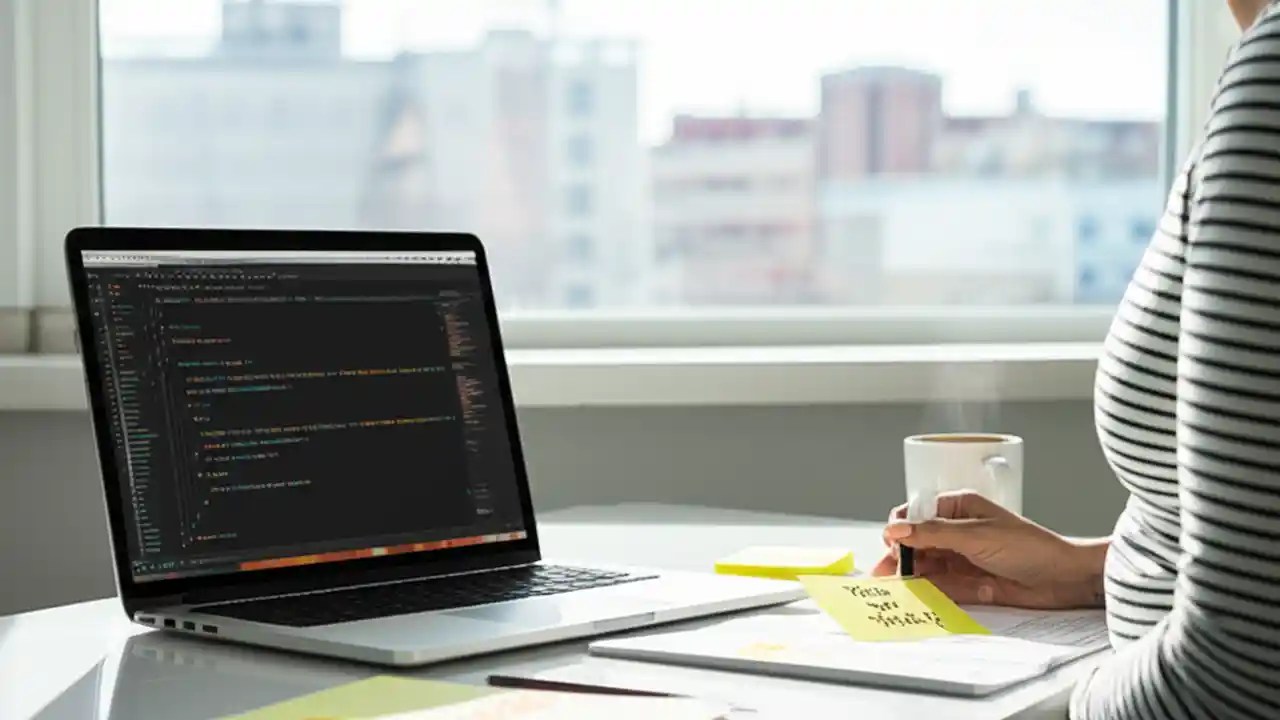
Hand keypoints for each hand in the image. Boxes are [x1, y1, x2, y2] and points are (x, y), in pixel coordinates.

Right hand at [870, 491, 1106, 608]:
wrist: (1064, 578)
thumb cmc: (1028, 547)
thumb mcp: (976, 535)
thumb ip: (933, 533)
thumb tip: (895, 529)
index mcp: (957, 508)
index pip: (916, 513)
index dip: (900, 528)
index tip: (892, 545)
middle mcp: (956, 531)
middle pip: (915, 542)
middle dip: (899, 555)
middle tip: (887, 573)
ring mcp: (961, 557)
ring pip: (924, 565)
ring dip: (909, 575)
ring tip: (893, 588)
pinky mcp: (968, 582)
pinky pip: (939, 585)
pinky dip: (926, 591)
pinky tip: (915, 596)